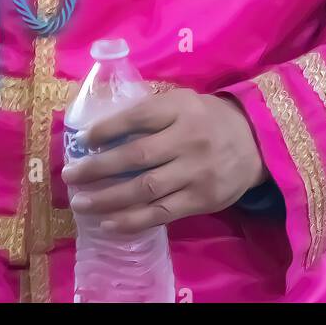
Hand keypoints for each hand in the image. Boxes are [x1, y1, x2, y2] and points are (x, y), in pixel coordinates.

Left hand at [60, 88, 265, 235]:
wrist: (256, 143)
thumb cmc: (208, 119)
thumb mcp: (183, 101)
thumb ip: (151, 111)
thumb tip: (102, 128)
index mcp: (180, 109)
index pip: (137, 117)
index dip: (106, 129)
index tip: (82, 139)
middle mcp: (187, 140)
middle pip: (135, 156)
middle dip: (98, 168)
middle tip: (70, 175)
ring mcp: (195, 172)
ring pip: (145, 189)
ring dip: (108, 198)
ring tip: (81, 203)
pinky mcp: (201, 200)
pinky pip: (161, 214)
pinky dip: (132, 220)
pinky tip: (109, 223)